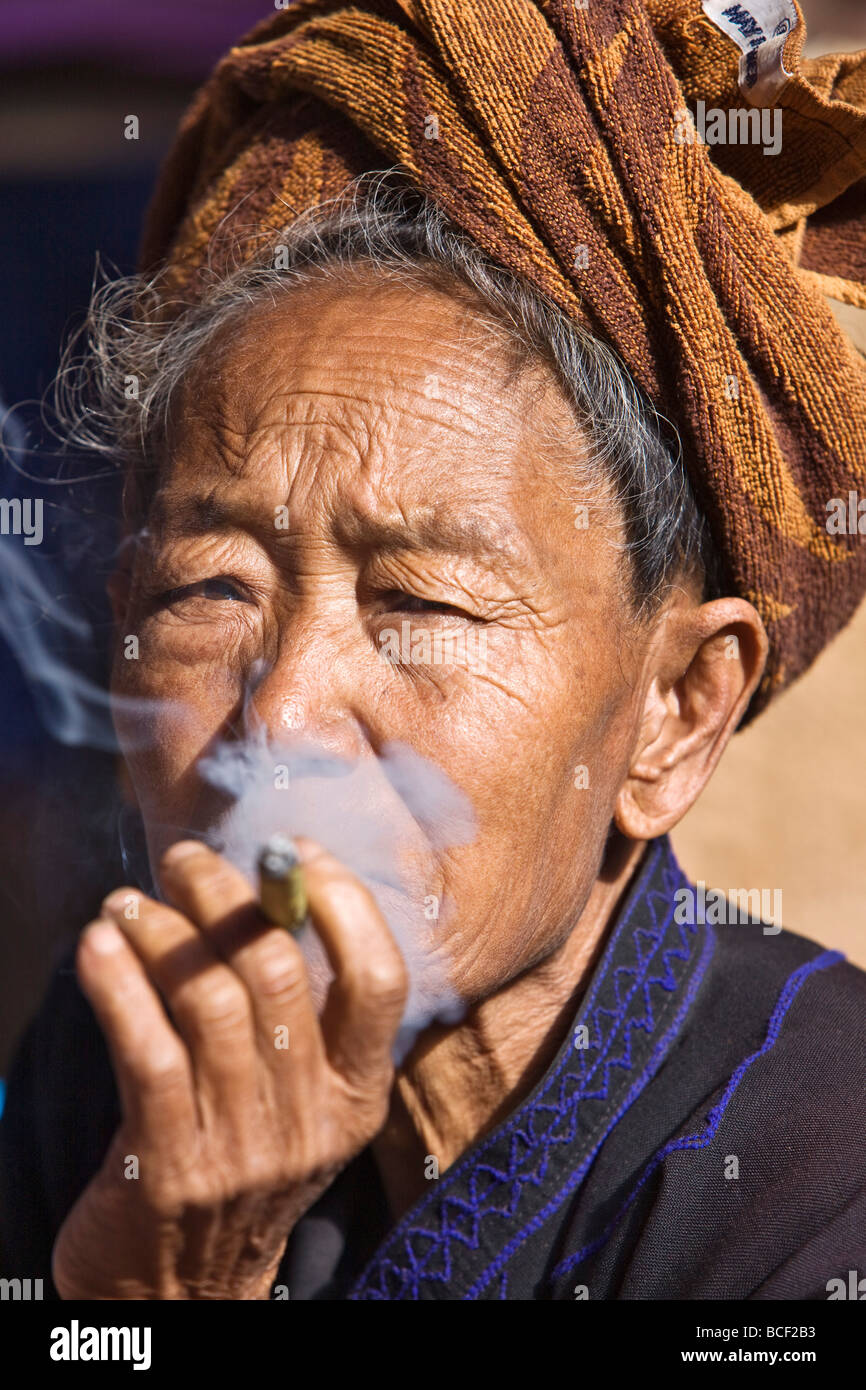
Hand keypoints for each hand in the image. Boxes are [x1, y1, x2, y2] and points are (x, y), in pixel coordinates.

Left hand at [51, 837, 407, 1299]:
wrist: (182, 1295)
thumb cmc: (238, 1169)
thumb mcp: (296, 1105)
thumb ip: (296, 1017)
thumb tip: (269, 893)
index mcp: (357, 1095)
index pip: (379, 980)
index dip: (343, 901)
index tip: (298, 851)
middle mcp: (311, 1120)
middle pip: (278, 971)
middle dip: (227, 894)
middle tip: (185, 860)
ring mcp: (243, 1146)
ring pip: (207, 997)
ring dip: (162, 929)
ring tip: (128, 902)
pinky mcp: (170, 1165)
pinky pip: (145, 1049)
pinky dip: (117, 982)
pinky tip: (97, 946)